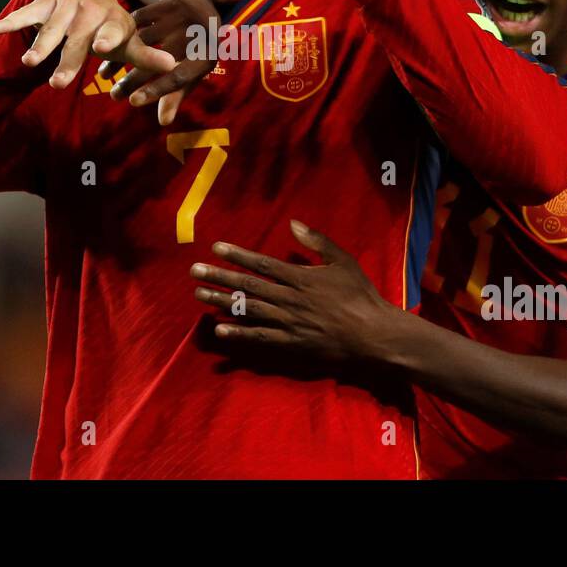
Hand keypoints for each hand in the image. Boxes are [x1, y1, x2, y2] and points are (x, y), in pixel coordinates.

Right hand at [0, 0, 174, 89]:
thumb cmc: (111, 27)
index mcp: (112, 22)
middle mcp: (89, 12)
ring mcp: (64, 7)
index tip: (104, 48)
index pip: (111, 32)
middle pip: (77, 40)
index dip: (108, 39)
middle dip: (67, 60)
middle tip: (59, 85)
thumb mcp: (128, 41)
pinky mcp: (44, 4)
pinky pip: (26, 14)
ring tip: (28, 62)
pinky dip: (10, 21)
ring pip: (51, 29)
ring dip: (40, 44)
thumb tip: (174, 67)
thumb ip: (146, 56)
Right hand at [96, 0, 216, 124]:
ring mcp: (183, 17)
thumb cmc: (197, 51)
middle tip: (114, 96)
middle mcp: (197, 36)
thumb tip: (163, 122)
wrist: (206, 10)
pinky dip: (123, 35)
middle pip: (157, 61)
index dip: (157, 90)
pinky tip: (108, 50)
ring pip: (143, 41)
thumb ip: (177, 94)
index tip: (134, 101)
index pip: (179, 77)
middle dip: (133, 81)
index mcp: (206, 57)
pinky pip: (140, 21)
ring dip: (120, 59)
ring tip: (104, 77)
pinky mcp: (170, 3)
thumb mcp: (192, 72)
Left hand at [189, 220, 396, 364]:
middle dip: (219, 277)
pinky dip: (239, 333)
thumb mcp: (342, 261)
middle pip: (248, 286)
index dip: (237, 255)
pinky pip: (259, 338)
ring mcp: (287, 323)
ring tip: (199, 294)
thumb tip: (293, 223)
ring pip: (248, 310)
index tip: (215, 248)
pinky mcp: (290, 344)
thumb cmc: (359, 295)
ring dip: (222, 301)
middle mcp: (289, 299)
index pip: (261, 264)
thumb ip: (317, 242)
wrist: (372, 335)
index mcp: (300, 278)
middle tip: (194, 271)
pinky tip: (220, 329)